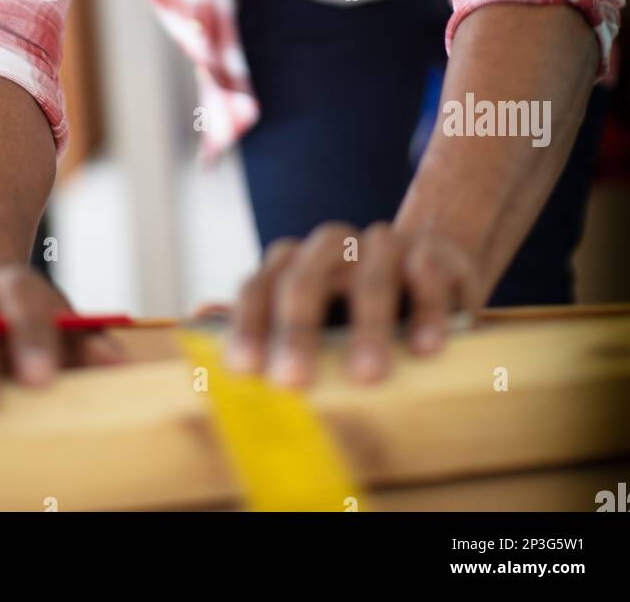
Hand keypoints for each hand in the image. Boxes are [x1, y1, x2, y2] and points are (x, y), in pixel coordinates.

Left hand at [225, 222, 480, 385]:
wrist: (432, 271)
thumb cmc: (358, 312)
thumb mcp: (314, 323)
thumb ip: (262, 323)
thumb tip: (195, 317)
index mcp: (294, 264)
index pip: (260, 286)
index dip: (249, 325)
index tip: (244, 369)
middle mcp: (333, 249)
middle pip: (305, 278)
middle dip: (296, 331)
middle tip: (293, 381)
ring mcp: (385, 246)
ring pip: (370, 276)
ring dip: (368, 326)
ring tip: (368, 376)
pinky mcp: (435, 255)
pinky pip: (427, 271)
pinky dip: (426, 308)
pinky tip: (424, 347)